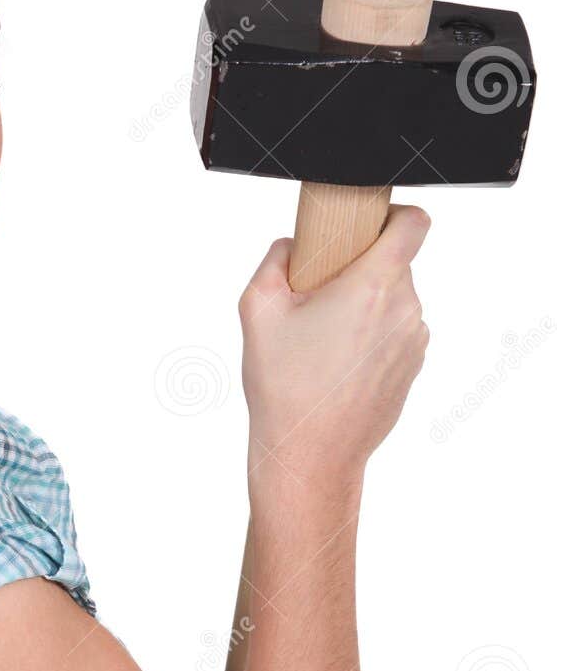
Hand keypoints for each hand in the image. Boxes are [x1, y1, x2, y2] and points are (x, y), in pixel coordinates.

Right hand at [239, 203, 430, 494]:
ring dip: (365, 306)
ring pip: (393, 301)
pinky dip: (371, 337)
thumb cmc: (284, 387)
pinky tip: (336, 364)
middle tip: (318, 298)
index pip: (413, 224)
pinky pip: (395, 334)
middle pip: (394, 265)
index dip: (393, 216)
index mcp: (373, 286)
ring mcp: (413, 342)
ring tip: (323, 339)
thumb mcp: (257, 311)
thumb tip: (292, 246)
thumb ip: (275, 261)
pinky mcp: (412, 368)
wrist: (310, 455)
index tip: (367, 227)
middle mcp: (404, 310)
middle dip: (359, 271)